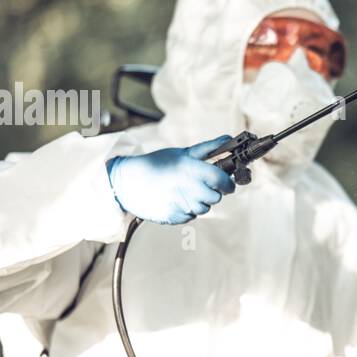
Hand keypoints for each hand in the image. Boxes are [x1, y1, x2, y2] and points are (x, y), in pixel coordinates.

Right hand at [105, 135, 236, 224]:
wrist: (128, 182)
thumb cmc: (157, 163)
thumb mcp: (182, 153)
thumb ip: (209, 148)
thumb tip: (229, 140)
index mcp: (192, 169)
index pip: (223, 181)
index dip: (228, 182)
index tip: (227, 182)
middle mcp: (189, 188)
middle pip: (216, 197)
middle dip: (213, 191)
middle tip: (200, 184)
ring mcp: (181, 204)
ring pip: (204, 208)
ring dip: (199, 201)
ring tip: (183, 190)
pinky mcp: (175, 217)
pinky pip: (191, 215)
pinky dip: (187, 209)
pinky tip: (175, 199)